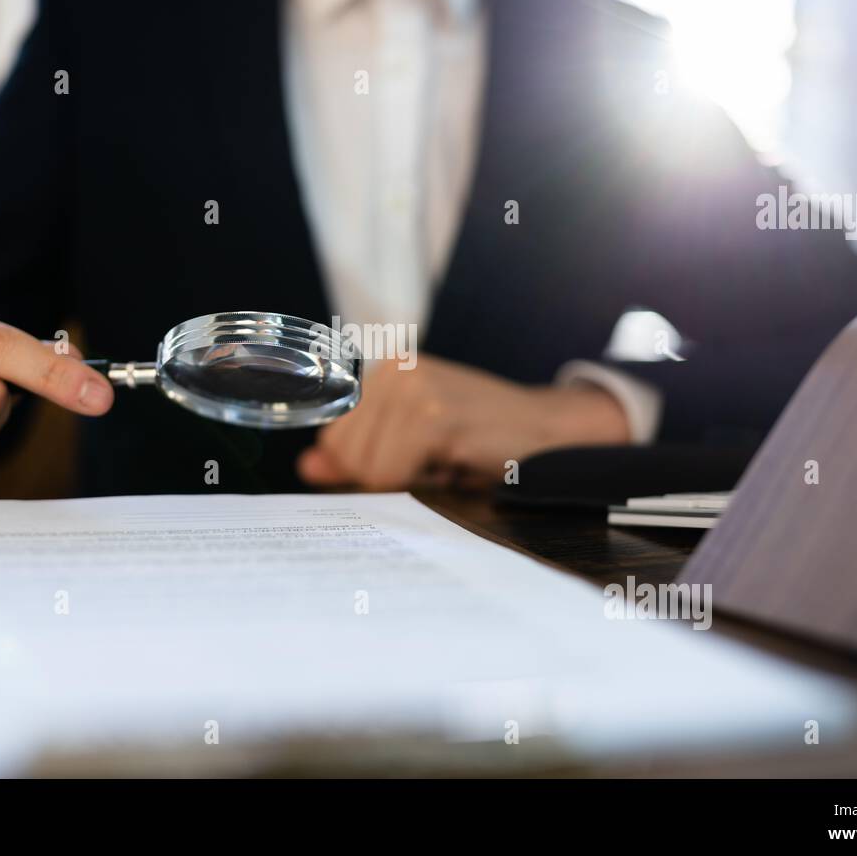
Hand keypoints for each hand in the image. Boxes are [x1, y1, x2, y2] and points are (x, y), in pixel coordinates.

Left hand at [296, 355, 630, 490]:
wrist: (547, 430)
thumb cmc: (481, 438)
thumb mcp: (412, 443)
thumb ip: (357, 454)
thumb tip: (308, 466)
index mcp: (384, 371)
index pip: (334, 439)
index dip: (366, 468)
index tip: (414, 460)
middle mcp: (394, 370)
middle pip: (346, 456)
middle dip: (385, 477)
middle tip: (434, 460)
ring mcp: (414, 389)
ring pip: (367, 470)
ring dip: (408, 483)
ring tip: (445, 460)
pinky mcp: (434, 416)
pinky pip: (392, 475)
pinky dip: (421, 485)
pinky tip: (453, 465)